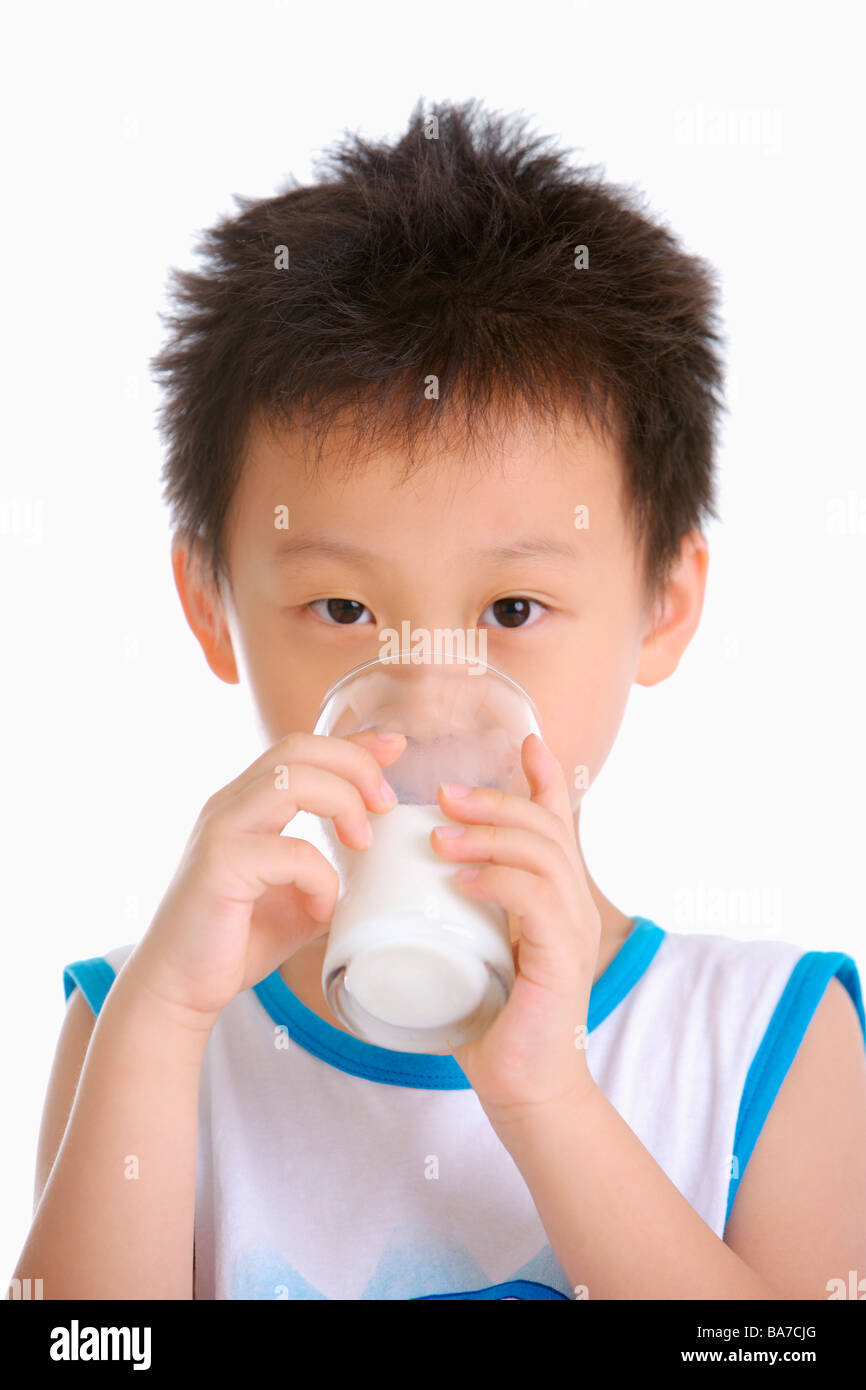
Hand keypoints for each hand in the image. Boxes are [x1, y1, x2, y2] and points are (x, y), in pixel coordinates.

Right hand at [124, 728, 406, 1029]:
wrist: (179, 988)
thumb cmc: (235, 942)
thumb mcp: (296, 897)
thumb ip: (326, 870)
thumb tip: (376, 862)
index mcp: (245, 803)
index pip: (301, 748)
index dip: (352, 743)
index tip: (395, 748)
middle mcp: (228, 805)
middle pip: (297, 748)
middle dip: (354, 763)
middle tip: (386, 804)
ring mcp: (220, 830)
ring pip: (291, 779)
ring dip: (342, 802)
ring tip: (363, 843)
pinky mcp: (219, 865)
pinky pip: (291, 852)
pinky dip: (322, 878)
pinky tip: (322, 911)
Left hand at [430, 732, 601, 1124]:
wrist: (523, 1089)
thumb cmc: (489, 1021)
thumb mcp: (468, 949)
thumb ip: (453, 913)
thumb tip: (398, 880)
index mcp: (556, 898)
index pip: (560, 824)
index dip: (544, 779)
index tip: (524, 740)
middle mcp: (573, 906)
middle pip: (547, 827)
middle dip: (496, 799)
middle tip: (442, 793)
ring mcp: (573, 931)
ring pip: (543, 854)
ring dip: (490, 835)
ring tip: (440, 835)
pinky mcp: (563, 960)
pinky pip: (538, 900)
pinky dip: (500, 881)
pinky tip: (463, 879)